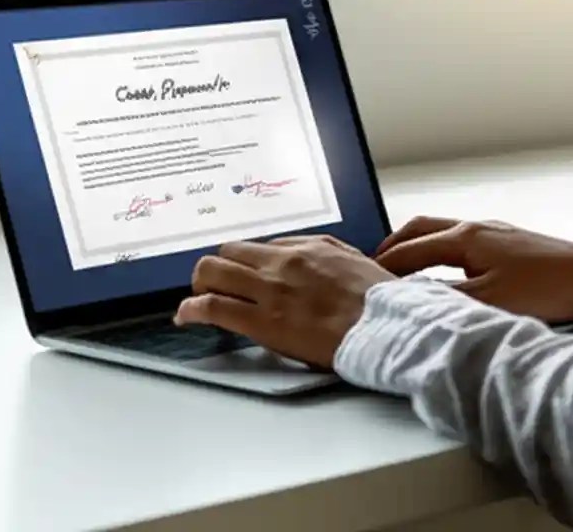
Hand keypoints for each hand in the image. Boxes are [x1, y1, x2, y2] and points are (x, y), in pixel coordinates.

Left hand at [175, 235, 396, 369]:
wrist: (385, 326)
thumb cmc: (380, 302)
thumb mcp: (358, 263)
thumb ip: (330, 256)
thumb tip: (312, 257)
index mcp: (310, 248)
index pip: (264, 246)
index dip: (251, 262)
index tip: (247, 272)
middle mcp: (283, 262)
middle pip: (230, 252)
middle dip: (219, 266)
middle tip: (215, 281)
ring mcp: (269, 290)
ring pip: (213, 272)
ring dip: (201, 283)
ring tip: (197, 295)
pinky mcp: (260, 320)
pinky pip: (212, 307)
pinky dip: (192, 309)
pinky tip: (186, 315)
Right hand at [376, 217, 572, 323]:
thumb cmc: (546, 289)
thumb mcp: (489, 304)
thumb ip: (446, 302)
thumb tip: (410, 303)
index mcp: (464, 238)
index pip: (409, 251)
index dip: (382, 268)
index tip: (360, 283)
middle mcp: (476, 226)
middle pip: (421, 228)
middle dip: (393, 246)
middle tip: (371, 268)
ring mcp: (495, 231)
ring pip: (442, 232)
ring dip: (418, 248)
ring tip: (402, 271)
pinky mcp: (511, 242)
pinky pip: (461, 241)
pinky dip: (441, 253)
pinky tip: (447, 273)